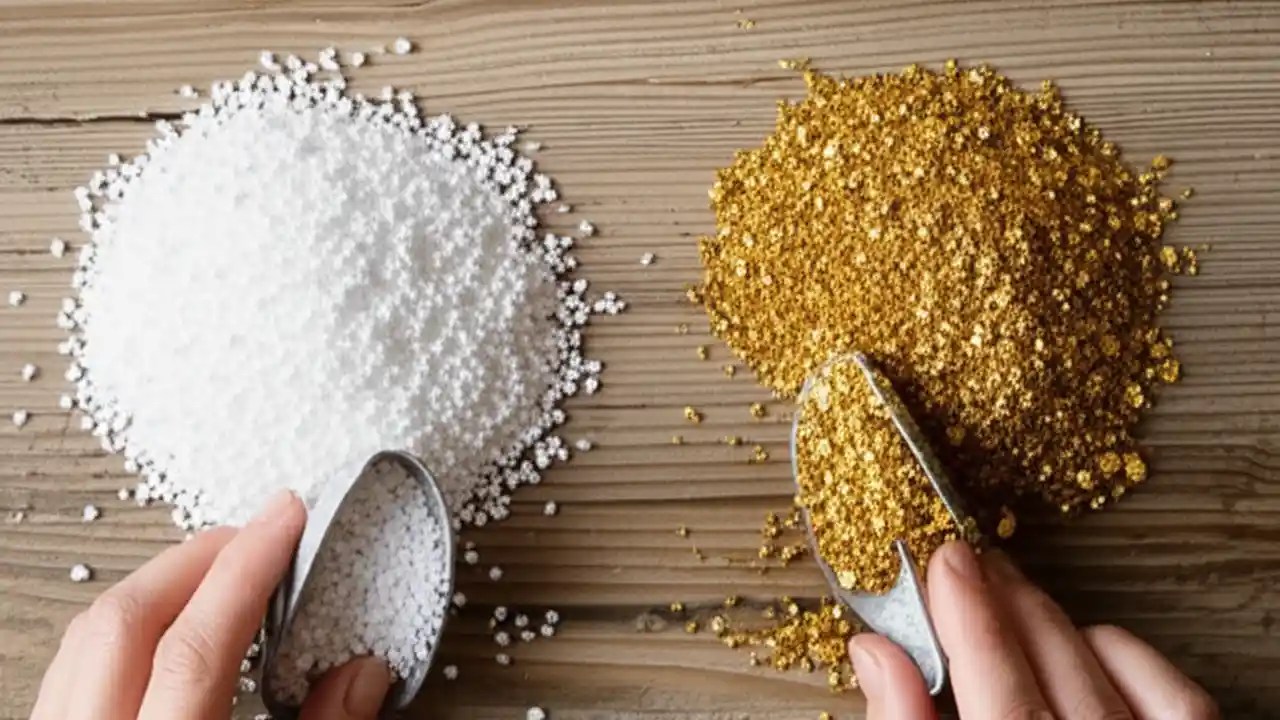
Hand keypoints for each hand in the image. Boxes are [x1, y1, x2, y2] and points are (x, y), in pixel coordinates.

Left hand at [30, 489, 393, 719]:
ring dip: (160, 584)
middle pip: (126, 620)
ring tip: (223, 568)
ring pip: (87, 633)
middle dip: (200, 557)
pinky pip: (74, 662)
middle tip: (261, 532)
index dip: (248, 570)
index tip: (288, 516)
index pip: (197, 645)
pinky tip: (171, 624)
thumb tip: (362, 673)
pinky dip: (127, 624)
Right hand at [850, 540, 1219, 719]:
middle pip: (1047, 663)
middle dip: (998, 600)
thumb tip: (875, 654)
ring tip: (1006, 591)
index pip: (998, 690)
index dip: (968, 617)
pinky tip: (1085, 638)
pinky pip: (1177, 696)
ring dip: (1049, 619)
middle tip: (960, 560)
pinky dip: (1122, 652)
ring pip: (1105, 667)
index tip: (940, 558)